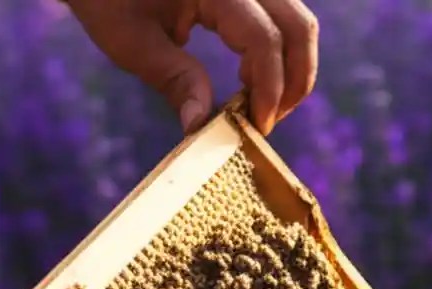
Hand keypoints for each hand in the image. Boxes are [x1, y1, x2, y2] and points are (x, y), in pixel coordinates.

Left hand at [66, 0, 318, 134]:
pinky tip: (249, 77)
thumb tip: (200, 127)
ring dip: (291, 67)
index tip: (257, 126)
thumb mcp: (131, 41)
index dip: (269, 89)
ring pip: (299, 22)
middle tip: (268, 120)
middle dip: (295, 81)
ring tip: (259, 102)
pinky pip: (282, 17)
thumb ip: (175, 80)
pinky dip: (278, 51)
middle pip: (300, 27)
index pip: (264, 40)